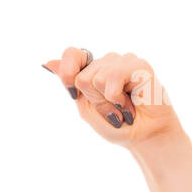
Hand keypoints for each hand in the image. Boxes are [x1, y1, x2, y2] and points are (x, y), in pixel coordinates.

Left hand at [41, 48, 184, 148]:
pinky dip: (117, 98)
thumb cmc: (117, 126)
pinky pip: (113, 77)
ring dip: (107, 102)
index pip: (71, 54)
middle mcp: (107, 62)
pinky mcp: (138, 65)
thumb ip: (70, 84)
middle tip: (112, 110)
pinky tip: (129, 103)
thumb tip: (47, 61)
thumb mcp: (86, 109)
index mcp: (92, 70)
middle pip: (82, 76)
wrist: (144, 137)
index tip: (75, 95)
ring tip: (122, 107)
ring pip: (96, 78)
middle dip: (95, 101)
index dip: (68, 74)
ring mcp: (123, 61)